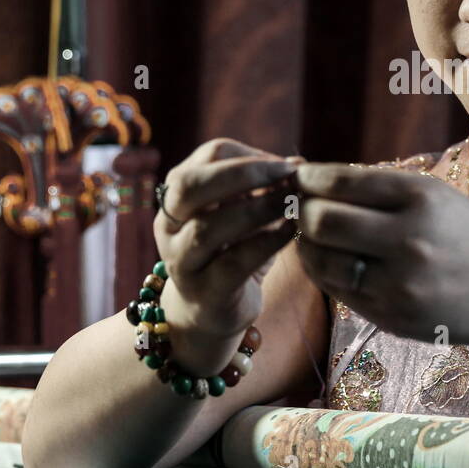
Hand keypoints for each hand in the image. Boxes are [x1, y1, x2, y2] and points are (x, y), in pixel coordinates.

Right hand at [153, 138, 299, 348]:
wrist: (211, 313)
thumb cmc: (232, 251)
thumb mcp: (243, 212)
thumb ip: (262, 188)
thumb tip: (299, 163)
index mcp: (178, 195)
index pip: (210, 155)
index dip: (253, 155)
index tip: (288, 166)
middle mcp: (169, 226)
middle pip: (191, 185)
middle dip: (246, 173)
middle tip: (289, 174)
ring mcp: (181, 262)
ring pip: (209, 228)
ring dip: (259, 208)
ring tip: (294, 201)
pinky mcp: (204, 294)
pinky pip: (234, 263)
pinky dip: (267, 242)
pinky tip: (292, 231)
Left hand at [292, 162, 468, 345]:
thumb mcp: (436, 196)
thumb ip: (380, 188)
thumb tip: (315, 181)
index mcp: (421, 197)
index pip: (340, 182)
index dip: (308, 179)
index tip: (299, 179)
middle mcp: (409, 238)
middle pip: (321, 221)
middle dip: (303, 214)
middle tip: (302, 211)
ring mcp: (400, 282)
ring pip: (322, 261)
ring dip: (307, 247)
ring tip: (315, 239)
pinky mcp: (393, 316)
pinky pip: (339, 291)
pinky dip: (327, 274)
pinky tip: (333, 264)